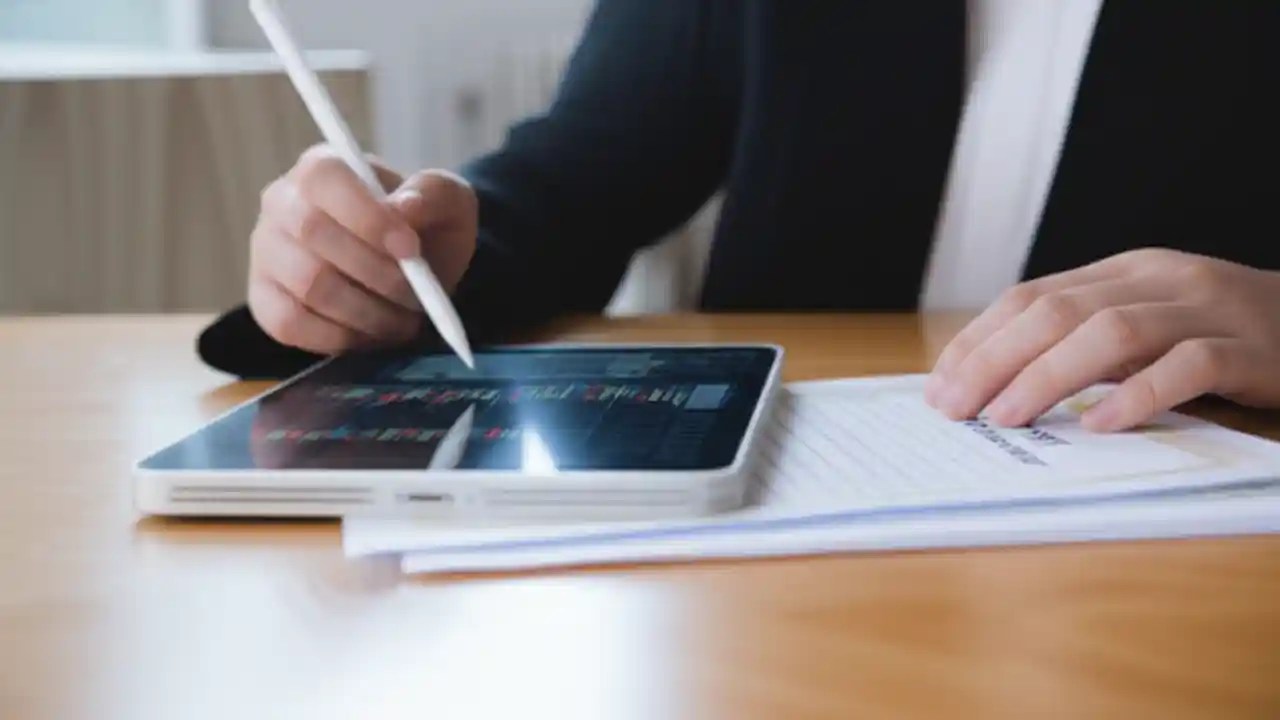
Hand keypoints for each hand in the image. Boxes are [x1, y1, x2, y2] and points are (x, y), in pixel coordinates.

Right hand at [248, 144, 478, 353]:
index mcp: (323, 167)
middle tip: (417, 297)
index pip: (326, 180)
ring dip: (366, 312)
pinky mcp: (264, 300)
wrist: (413, 271)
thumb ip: (434, 193)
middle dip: (376, 273)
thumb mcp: (448, 201)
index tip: (410, 250)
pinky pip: (289, 324)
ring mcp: (267, 252)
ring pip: (307, 285)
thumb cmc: (424, 227)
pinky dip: (339, 337)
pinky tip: (370, 333)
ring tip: (403, 320)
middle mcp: (282, 203)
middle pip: (313, 234)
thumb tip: (405, 208)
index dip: (367, 217)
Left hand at [925, 249, 1279, 430]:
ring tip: (1007, 417)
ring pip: (1113, 331)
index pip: (1031, 296)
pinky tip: (1099, 425)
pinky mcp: (1252, 350)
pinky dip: (1138, 396)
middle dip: (995, 360)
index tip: (940, 386)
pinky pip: (1189, 367)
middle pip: (1059, 311)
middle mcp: (1161, 279)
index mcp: (1125, 271)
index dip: (979, 340)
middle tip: (956, 408)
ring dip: (1049, 376)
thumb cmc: (1222, 338)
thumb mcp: (1147, 329)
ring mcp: (1209, 310)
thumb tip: (994, 386)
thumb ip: (1086, 345)